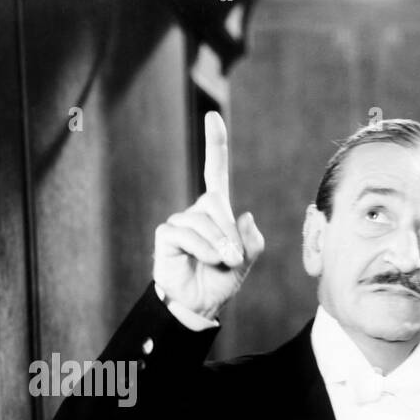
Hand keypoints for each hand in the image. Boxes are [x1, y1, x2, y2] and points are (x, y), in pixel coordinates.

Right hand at [152, 111, 264, 318]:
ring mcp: (180, 222)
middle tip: (234, 258)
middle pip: (215, 202)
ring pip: (202, 221)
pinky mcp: (166, 235)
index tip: (213, 116)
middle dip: (229, 232)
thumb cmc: (221, 280)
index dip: (214, 145)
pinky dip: (202, 248)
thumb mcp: (245, 261)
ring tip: (222, 263)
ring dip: (218, 245)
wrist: (200, 304)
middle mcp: (197, 212)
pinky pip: (186, 233)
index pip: (214, 171)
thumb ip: (252, 241)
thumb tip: (246, 215)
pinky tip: (206, 260)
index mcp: (217, 212)